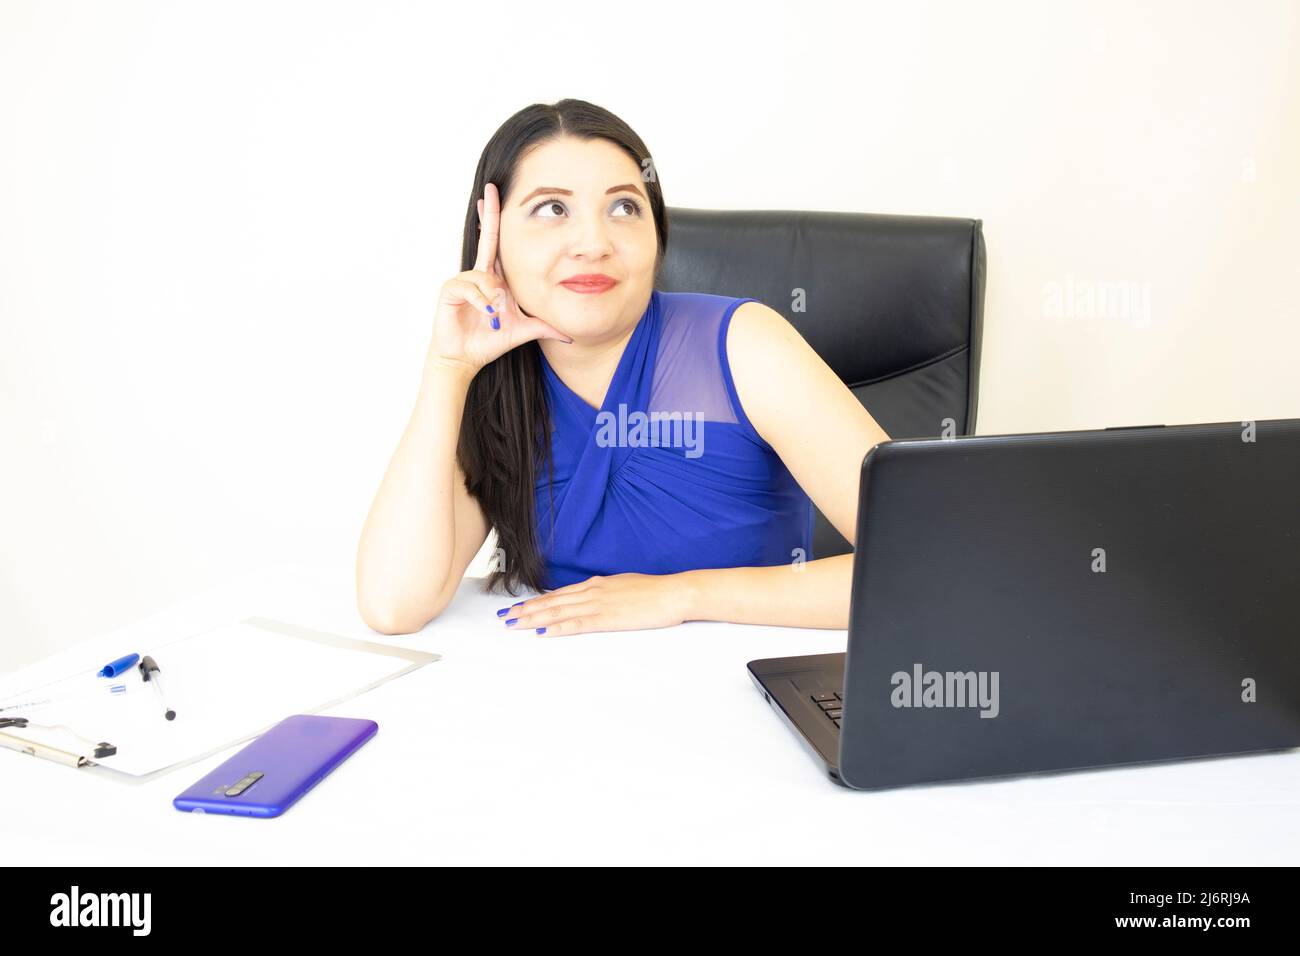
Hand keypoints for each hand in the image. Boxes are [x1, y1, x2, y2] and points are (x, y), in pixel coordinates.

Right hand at [428, 182, 570, 373]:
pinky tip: (485, 313)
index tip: (497, 197)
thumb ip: (544, 328)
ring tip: (495, 316)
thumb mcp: (523, 331)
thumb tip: (569, 335)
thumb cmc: (489, 341)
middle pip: (486, 238)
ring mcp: (464, 281)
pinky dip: (481, 301)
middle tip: (491, 190)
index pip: (499, 246)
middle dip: (488, 214)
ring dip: (493, 297)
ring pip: (484, 275)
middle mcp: (480, 275)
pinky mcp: (451, 290)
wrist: (465, 358)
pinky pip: (470, 287)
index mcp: (496, 279)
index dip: (497, 222)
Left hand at [495, 572, 696, 635]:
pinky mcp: (607, 618)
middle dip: (526, 610)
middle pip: (552, 602)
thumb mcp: (626, 587)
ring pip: (558, 612)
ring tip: (513, 624)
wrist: (674, 592)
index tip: (519, 606)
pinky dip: (556, 629)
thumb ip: (608, 593)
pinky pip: (576, 624)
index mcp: (597, 584)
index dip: (537, 601)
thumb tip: (596, 598)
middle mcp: (593, 591)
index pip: (560, 594)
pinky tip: (541, 633)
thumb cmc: (655, 592)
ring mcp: (599, 604)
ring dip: (533, 619)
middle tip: (505, 618)